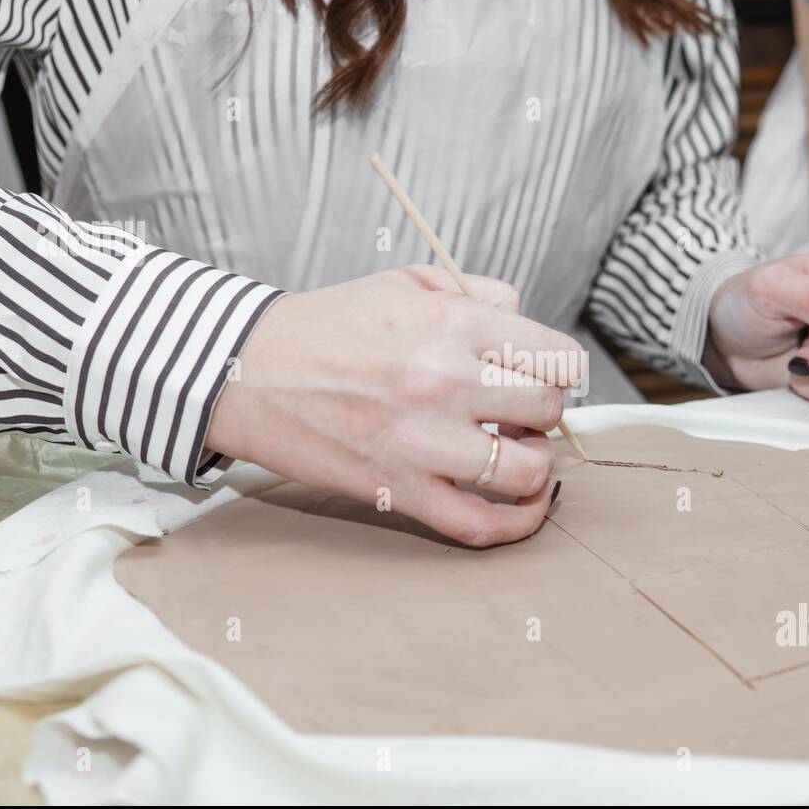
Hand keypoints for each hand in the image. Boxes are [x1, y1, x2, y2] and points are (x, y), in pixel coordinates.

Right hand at [206, 266, 583, 545]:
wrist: (248, 372)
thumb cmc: (329, 325)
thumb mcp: (406, 283)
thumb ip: (478, 293)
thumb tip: (525, 323)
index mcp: (452, 325)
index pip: (557, 357)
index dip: (560, 369)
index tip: (544, 375)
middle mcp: (445, 382)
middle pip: (548, 410)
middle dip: (543, 412)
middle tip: (518, 412)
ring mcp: (424, 443)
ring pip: (528, 471)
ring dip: (533, 465)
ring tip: (512, 453)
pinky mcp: (400, 491)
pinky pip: (482, 526)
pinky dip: (518, 524)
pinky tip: (524, 508)